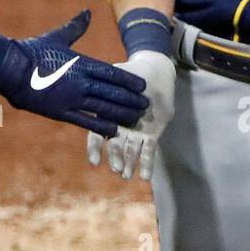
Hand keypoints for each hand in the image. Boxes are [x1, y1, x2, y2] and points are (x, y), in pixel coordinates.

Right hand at [0, 10, 148, 135]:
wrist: (10, 68)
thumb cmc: (32, 50)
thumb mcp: (57, 37)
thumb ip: (76, 26)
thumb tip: (88, 11)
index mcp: (81, 63)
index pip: (112, 73)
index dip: (129, 81)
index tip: (142, 86)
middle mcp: (81, 81)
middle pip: (113, 92)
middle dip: (131, 99)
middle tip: (146, 104)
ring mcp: (71, 98)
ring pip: (104, 108)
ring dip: (123, 113)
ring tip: (136, 117)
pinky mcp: (60, 112)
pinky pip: (86, 121)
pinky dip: (102, 127)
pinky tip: (115, 131)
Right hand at [87, 50, 175, 180]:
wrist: (154, 75)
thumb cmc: (132, 73)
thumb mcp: (119, 74)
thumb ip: (110, 80)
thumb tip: (99, 80)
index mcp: (108, 113)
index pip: (97, 133)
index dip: (95, 148)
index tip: (94, 162)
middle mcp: (120, 126)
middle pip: (115, 145)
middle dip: (115, 157)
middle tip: (116, 169)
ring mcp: (135, 132)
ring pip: (131, 150)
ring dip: (129, 163)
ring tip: (126, 175)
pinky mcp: (151, 135)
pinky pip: (148, 151)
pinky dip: (146, 163)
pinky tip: (145, 178)